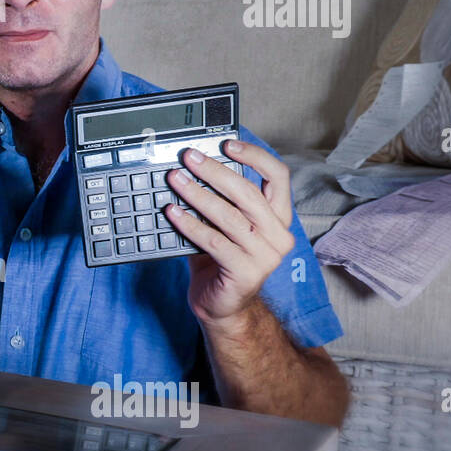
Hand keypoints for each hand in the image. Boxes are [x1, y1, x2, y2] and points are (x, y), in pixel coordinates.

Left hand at [163, 140, 295, 324]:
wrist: (223, 306)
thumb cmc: (220, 260)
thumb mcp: (223, 225)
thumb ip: (218, 199)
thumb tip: (192, 167)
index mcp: (278, 217)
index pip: (278, 176)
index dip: (255, 156)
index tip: (227, 144)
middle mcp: (279, 235)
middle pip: (248, 193)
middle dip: (215, 171)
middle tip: (189, 158)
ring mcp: (266, 256)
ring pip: (229, 216)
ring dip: (197, 194)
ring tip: (175, 179)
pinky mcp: (247, 273)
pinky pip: (213, 242)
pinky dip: (190, 224)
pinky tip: (172, 212)